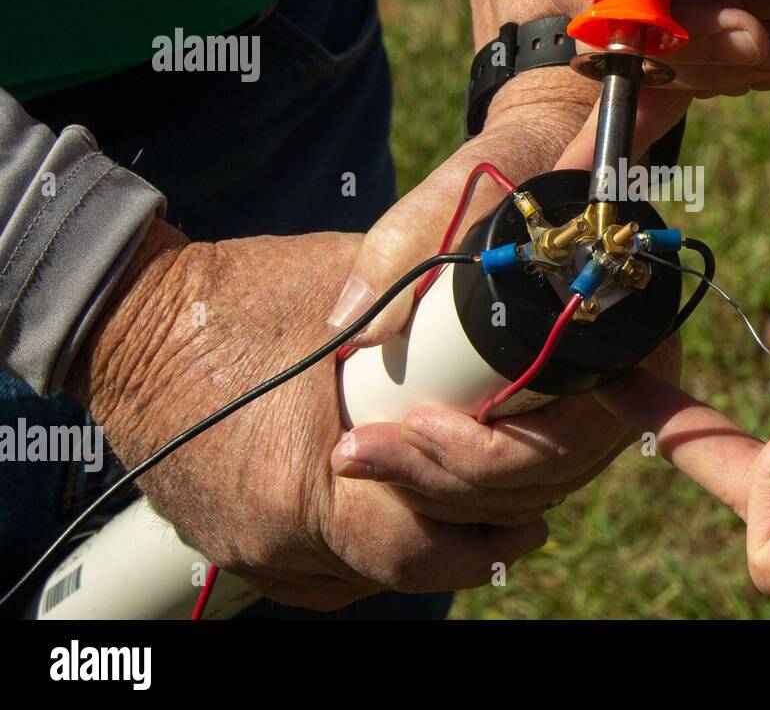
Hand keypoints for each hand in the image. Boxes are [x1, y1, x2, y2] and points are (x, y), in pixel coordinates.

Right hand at [80, 221, 549, 608]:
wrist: (127, 320)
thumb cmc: (240, 297)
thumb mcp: (348, 296)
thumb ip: (423, 323)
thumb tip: (500, 332)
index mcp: (303, 484)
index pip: (420, 545)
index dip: (488, 532)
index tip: (536, 509)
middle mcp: (271, 537)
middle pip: (397, 570)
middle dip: (464, 544)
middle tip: (515, 511)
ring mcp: (244, 549)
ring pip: (359, 578)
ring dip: (414, 545)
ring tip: (463, 505)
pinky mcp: (228, 545)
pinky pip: (316, 571)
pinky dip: (362, 548)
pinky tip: (392, 509)